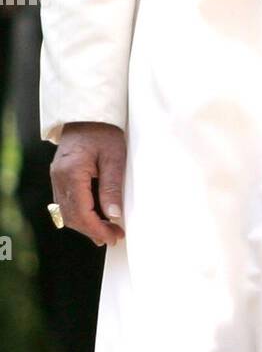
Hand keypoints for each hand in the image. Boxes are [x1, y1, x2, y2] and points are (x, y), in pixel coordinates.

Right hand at [50, 122, 126, 244]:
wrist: (88, 114)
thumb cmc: (104, 132)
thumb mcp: (114, 157)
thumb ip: (112, 187)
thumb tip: (114, 215)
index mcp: (72, 173)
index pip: (82, 212)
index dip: (97, 228)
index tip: (113, 236)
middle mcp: (59, 178)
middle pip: (72, 216)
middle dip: (92, 230)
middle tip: (114, 237)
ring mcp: (57, 178)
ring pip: (67, 212)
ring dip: (85, 224)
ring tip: (106, 232)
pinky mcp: (59, 176)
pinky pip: (66, 202)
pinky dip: (79, 213)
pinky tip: (94, 218)